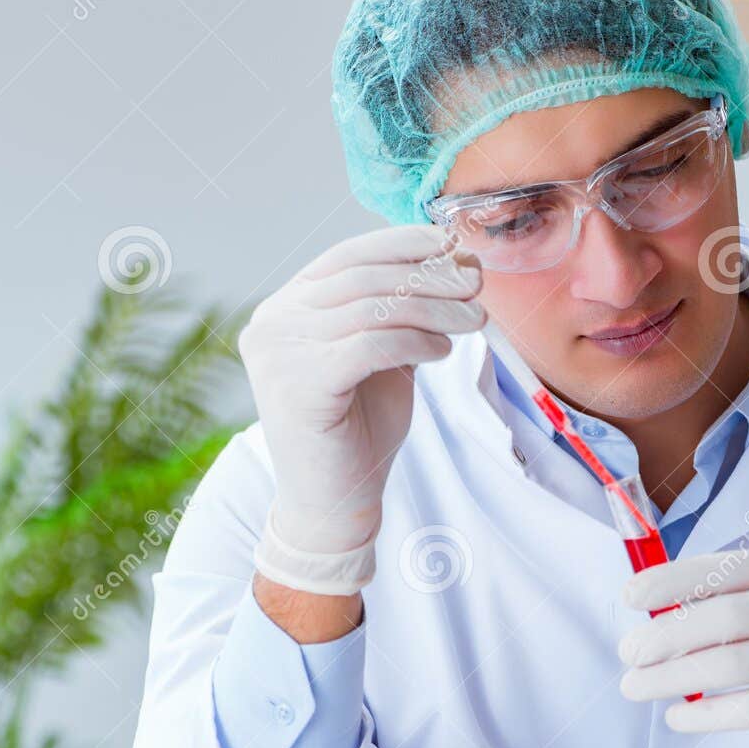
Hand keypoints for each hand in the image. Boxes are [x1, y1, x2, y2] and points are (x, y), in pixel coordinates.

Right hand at [238, 226, 484, 594]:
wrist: (333, 503)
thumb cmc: (359, 429)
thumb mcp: (382, 356)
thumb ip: (400, 309)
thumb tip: (452, 258)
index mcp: (285, 307)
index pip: (346, 256)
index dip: (402, 245)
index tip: (451, 246)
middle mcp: (272, 322)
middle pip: (363, 278)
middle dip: (428, 277)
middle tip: (476, 285)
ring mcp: (277, 352)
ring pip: (372, 309)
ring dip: (435, 309)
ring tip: (475, 320)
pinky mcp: (298, 384)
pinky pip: (370, 345)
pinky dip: (416, 342)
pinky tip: (444, 351)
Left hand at [618, 548, 748, 747]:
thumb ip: (740, 602)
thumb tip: (658, 613)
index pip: (724, 567)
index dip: (670, 581)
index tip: (629, 597)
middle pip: (721, 617)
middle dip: (663, 637)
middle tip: (627, 653)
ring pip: (727, 664)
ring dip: (671, 678)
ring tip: (635, 685)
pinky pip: (747, 707)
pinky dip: (705, 714)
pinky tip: (677, 715)